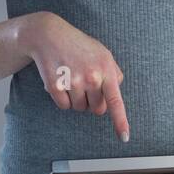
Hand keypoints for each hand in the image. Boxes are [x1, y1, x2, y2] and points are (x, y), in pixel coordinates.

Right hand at [23, 12, 129, 141]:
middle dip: (92, 102)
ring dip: (76, 99)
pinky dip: (63, 99)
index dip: (120, 121)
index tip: (124, 137)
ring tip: (71, 79)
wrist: (50, 35)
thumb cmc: (78, 45)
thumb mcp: (103, 53)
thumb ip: (114, 72)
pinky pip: (64, 106)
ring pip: (79, 108)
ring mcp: (72, 82)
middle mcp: (91, 77)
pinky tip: (61, 83)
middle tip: (85, 85)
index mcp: (106, 70)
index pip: (115, 101)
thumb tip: (117, 92)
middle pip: (96, 109)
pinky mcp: (55, 86)